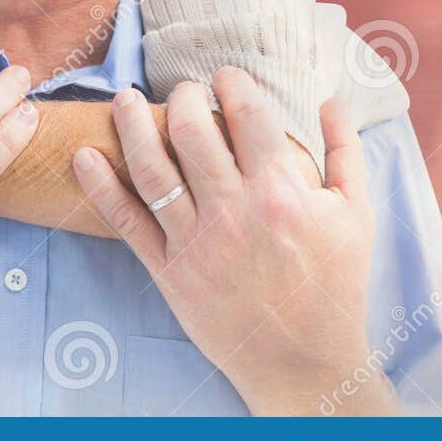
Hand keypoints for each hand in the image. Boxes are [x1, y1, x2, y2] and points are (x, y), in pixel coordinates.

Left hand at [73, 68, 386, 414]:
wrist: (306, 364)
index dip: (231, 84)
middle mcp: (235, 212)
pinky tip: (84, 157)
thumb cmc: (335, 287)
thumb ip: (345, 153)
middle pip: (191, 132)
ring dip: (130, 126)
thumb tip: (332, 99)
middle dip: (181, 97)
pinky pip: (127, 222)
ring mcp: (197, 242)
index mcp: (282, 192)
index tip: (224, 76)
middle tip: (182, 91)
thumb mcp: (357, 216)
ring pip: (152, 169)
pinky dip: (101, 187)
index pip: (247, 116)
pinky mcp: (170, 272)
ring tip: (120, 99)